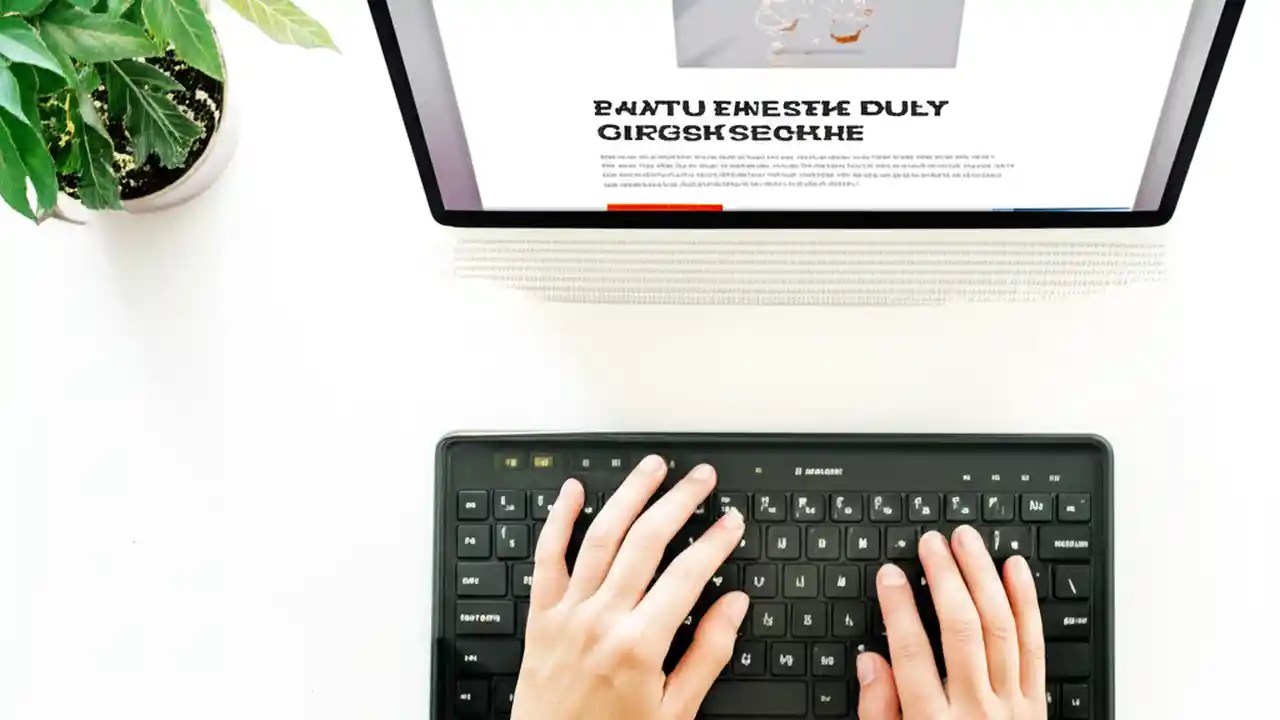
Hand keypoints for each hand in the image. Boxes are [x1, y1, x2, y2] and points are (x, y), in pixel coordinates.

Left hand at [512, 456, 748, 719]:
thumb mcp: (675, 712)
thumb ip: (708, 654)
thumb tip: (733, 606)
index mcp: (639, 645)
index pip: (687, 575)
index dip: (714, 541)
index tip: (731, 521)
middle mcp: (601, 620)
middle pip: (646, 541)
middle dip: (679, 501)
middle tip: (701, 478)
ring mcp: (567, 614)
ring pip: (601, 536)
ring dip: (629, 495)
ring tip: (653, 468)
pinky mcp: (540, 617)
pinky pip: (547, 557)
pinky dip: (559, 519)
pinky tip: (573, 491)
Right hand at [857, 526, 1047, 719]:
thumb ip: (879, 712)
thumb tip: (870, 663)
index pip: (911, 654)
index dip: (898, 608)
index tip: (888, 574)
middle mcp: (975, 711)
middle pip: (961, 629)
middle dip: (944, 578)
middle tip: (930, 543)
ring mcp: (1011, 706)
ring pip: (1000, 627)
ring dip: (982, 577)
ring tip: (966, 542)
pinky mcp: (1036, 704)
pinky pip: (1034, 645)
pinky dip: (1025, 603)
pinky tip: (1014, 570)